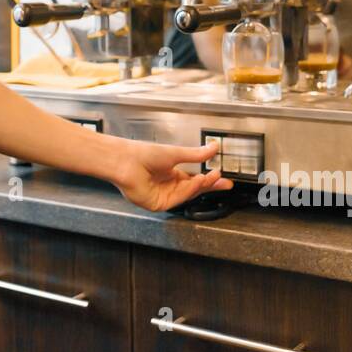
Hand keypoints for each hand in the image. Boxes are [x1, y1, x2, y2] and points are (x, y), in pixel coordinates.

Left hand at [108, 138, 233, 212]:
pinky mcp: (159, 204)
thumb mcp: (175, 153)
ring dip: (200, 186)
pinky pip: (178, 199)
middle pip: (194, 189)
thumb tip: (213, 147)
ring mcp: (164, 195)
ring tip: (210, 177)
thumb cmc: (143, 154)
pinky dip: (189, 190)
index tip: (222, 177)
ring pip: (188, 194)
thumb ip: (196, 154)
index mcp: (171, 173)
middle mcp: (168, 185)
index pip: (194, 179)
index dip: (209, 179)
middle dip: (210, 186)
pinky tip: (196, 181)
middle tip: (224, 183)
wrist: (126, 161)